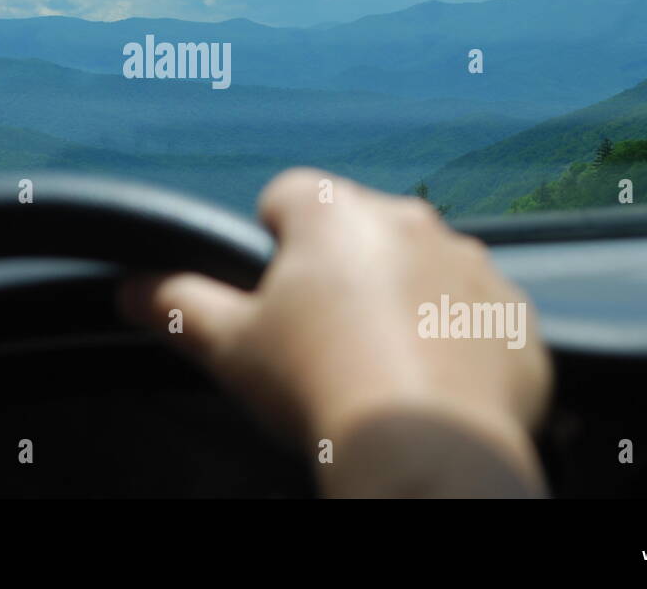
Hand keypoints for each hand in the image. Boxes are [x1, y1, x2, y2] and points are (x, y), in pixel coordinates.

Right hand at [119, 168, 551, 496]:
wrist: (425, 452)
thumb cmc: (320, 387)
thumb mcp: (229, 347)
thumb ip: (174, 305)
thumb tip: (131, 288)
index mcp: (335, 215)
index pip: (287, 195)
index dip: (271, 241)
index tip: (274, 291)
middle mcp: (410, 222)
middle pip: (359, 230)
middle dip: (341, 271)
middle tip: (322, 339)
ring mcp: (472, 266)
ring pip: (423, 268)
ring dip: (403, 300)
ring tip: (380, 366)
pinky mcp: (514, 315)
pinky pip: (478, 314)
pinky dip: (457, 339)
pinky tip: (431, 385)